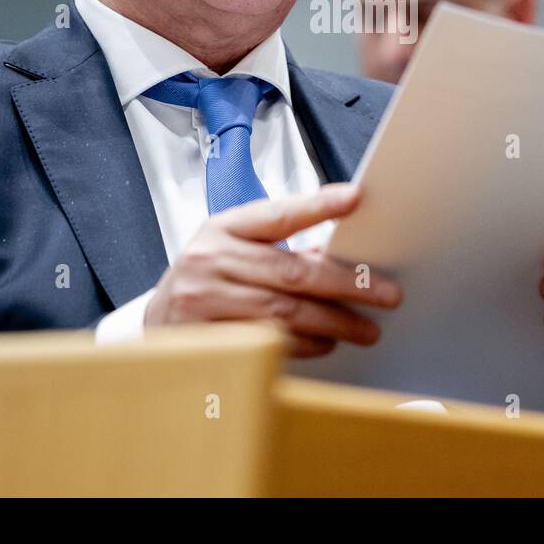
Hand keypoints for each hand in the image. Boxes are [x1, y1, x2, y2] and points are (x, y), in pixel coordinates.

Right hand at [144, 183, 401, 356]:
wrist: (156, 323)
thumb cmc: (206, 281)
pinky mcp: (204, 341)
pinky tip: (324, 345)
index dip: (318, 205)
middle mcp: (210, 261)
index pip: (278, 214)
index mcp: (222, 229)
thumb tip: (338, 256)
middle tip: (386, 294)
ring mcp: (202, 303)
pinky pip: (266, 346)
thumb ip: (279, 250)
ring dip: (332, 322)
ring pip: (283, 313)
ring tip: (363, 328)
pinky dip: (303, 346)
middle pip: (292, 273)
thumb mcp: (233, 251)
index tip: (355, 198)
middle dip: (347, 284)